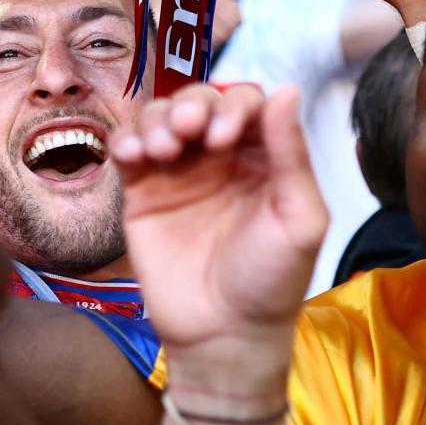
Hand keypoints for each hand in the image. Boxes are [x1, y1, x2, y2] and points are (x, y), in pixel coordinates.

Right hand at [112, 84, 323, 400]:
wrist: (223, 334)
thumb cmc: (272, 281)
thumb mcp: (299, 218)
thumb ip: (292, 154)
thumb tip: (287, 89)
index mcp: (264, 157)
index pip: (247, 103)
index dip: (233, 106)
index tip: (224, 139)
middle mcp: (220, 157)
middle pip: (199, 100)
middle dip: (190, 105)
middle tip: (187, 133)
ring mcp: (179, 172)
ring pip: (160, 116)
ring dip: (157, 119)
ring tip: (161, 150)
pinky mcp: (143, 193)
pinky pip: (128, 147)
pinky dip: (126, 138)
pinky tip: (133, 155)